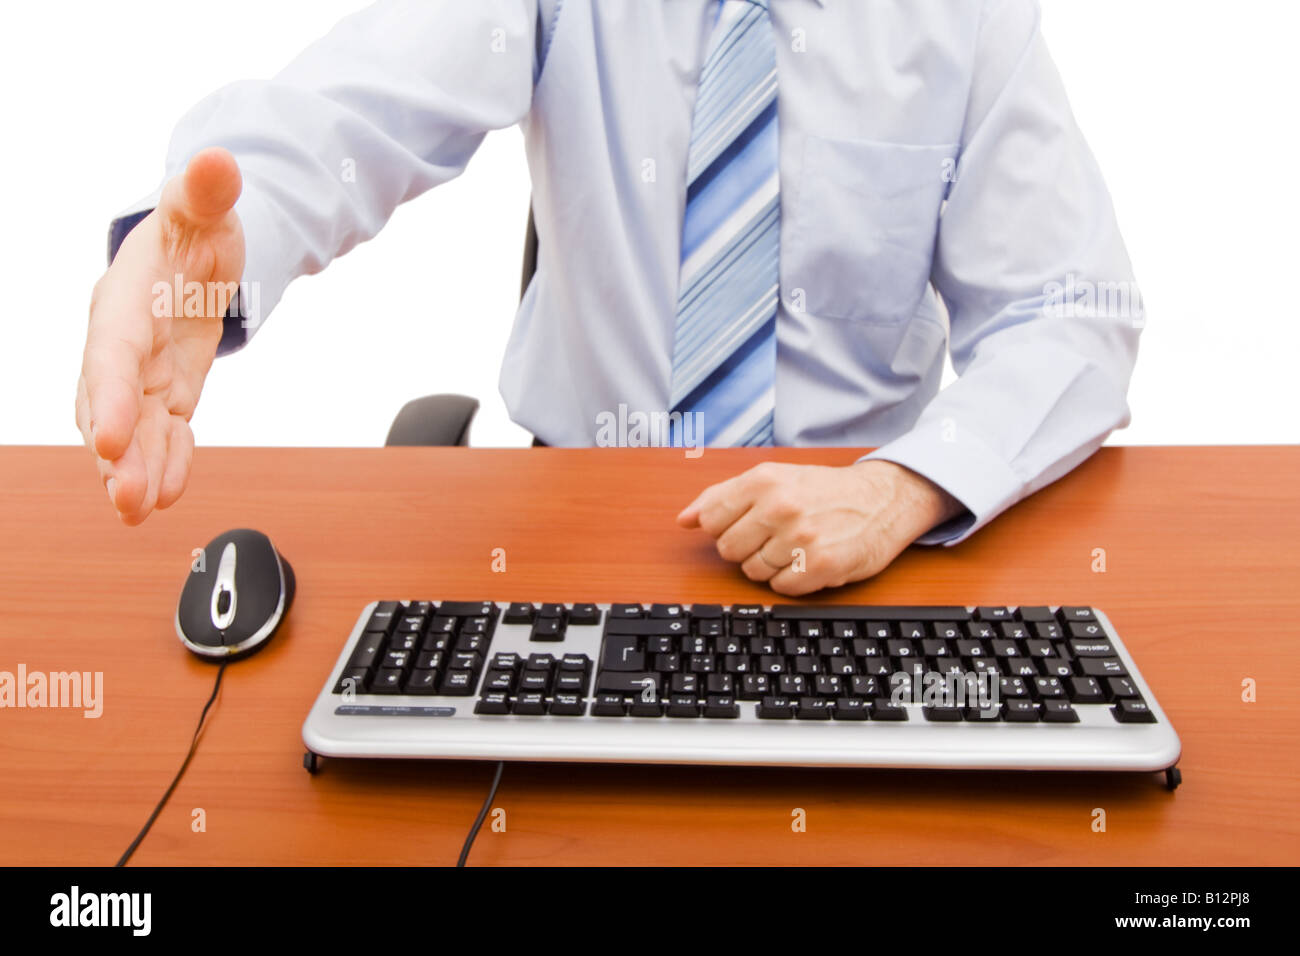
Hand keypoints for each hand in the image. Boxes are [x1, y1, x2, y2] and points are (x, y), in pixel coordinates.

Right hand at [76, 147, 243, 523]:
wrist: (196, 250)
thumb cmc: (196, 226)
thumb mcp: (204, 206)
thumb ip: (207, 189)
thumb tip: (217, 159)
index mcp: (126, 300)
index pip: (111, 354)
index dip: (107, 396)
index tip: (107, 440)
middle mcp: (123, 343)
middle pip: (111, 404)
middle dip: (116, 453)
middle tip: (125, 498)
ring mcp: (142, 373)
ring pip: (132, 429)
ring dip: (135, 471)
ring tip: (140, 512)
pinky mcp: (167, 391)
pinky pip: (163, 432)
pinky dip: (167, 462)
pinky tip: (170, 493)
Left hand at [677, 459, 963, 595]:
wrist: (881, 500)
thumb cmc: (823, 491)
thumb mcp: (773, 478)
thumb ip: (722, 496)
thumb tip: (684, 519)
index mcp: (763, 481)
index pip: (711, 521)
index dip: (726, 527)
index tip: (747, 523)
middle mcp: (780, 507)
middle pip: (729, 551)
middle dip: (748, 548)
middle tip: (775, 535)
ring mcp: (800, 538)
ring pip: (754, 572)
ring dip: (771, 565)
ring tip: (795, 546)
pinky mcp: (819, 566)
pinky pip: (781, 588)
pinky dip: (793, 580)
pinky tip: (808, 561)